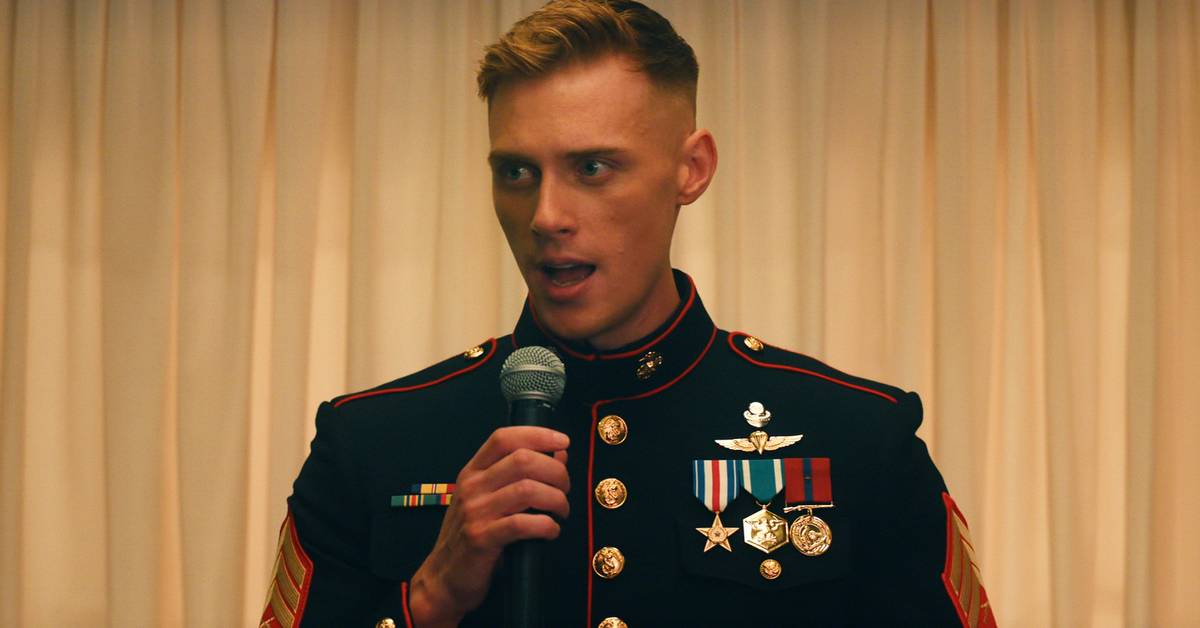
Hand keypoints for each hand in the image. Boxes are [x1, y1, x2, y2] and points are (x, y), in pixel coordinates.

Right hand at [407, 426, 569, 626]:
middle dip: (555, 471)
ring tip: (561, 511)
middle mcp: (472, 487)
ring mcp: (475, 512)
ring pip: (527, 489)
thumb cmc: (471, 537)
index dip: (537, 435)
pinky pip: (522, 524)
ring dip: (556, 499)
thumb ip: (520, 476)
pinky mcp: (481, 539)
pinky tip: (551, 531)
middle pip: (522, 460)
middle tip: (566, 488)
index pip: (503, 438)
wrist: (443, 579)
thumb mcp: (489, 501)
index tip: (563, 442)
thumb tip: (559, 455)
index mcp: (472, 472)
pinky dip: (546, 526)